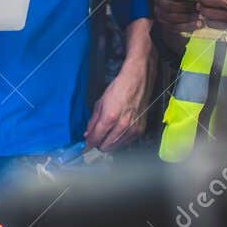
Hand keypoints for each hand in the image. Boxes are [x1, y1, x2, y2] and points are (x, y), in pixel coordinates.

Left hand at [85, 24, 156, 150]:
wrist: (137, 81)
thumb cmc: (119, 88)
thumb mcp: (100, 103)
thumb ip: (93, 120)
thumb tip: (88, 133)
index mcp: (109, 118)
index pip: (95, 139)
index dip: (88, 144)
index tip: (85, 146)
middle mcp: (122, 126)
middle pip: (106, 146)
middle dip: (98, 144)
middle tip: (96, 138)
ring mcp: (132, 129)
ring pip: (116, 146)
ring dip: (109, 143)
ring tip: (106, 135)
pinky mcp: (140, 129)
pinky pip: (126, 142)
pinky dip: (119, 140)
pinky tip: (117, 132)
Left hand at [152, 0, 200, 47]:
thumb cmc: (180, 3)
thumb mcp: (183, 15)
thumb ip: (189, 20)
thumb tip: (201, 25)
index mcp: (164, 22)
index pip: (174, 28)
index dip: (187, 26)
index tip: (201, 24)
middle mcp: (158, 13)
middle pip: (172, 17)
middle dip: (188, 17)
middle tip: (200, 14)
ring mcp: (158, 2)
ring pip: (170, 7)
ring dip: (185, 6)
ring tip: (196, 5)